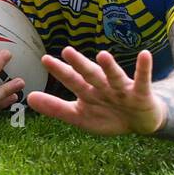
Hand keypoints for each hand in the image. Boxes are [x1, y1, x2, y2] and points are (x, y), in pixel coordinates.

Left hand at [26, 47, 164, 135]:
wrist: (139, 123)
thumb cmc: (108, 116)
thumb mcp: (80, 116)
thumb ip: (56, 108)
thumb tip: (29, 98)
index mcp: (88, 91)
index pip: (72, 80)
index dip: (60, 71)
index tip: (45, 59)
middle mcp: (103, 86)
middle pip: (90, 75)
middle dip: (80, 65)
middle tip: (67, 51)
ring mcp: (122, 88)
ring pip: (114, 76)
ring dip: (109, 67)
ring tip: (103, 55)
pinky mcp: (141, 92)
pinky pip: (142, 79)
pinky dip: (143, 68)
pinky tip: (144, 54)